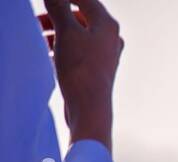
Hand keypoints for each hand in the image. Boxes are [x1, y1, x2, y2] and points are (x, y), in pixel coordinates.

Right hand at [40, 0, 122, 151]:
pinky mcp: (97, 68)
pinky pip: (78, 49)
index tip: (45, 2)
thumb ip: (59, 7)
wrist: (89, 107)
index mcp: (107, 24)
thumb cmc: (80, 68)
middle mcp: (111, 37)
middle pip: (80, 15)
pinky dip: (63, 45)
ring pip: (78, 33)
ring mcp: (105, 54)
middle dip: (57, 14)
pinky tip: (49, 53)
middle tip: (38, 20)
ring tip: (40, 36)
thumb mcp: (66, 31)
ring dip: (57, 30)